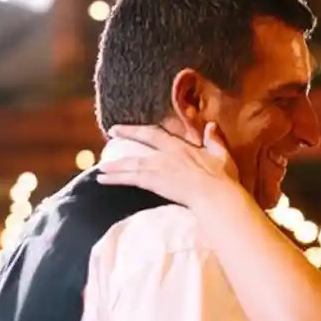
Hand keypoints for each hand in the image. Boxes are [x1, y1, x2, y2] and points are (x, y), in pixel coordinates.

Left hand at [98, 123, 239, 207]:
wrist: (215, 195)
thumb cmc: (222, 178)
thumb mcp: (221, 155)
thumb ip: (214, 140)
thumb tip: (211, 126)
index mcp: (181, 147)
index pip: (156, 133)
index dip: (140, 129)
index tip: (129, 126)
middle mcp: (166, 155)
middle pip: (140, 143)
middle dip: (125, 136)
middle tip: (110, 135)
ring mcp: (158, 168)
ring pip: (131, 164)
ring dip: (113, 166)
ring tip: (99, 168)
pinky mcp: (154, 182)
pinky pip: (129, 179)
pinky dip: (114, 178)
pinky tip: (102, 179)